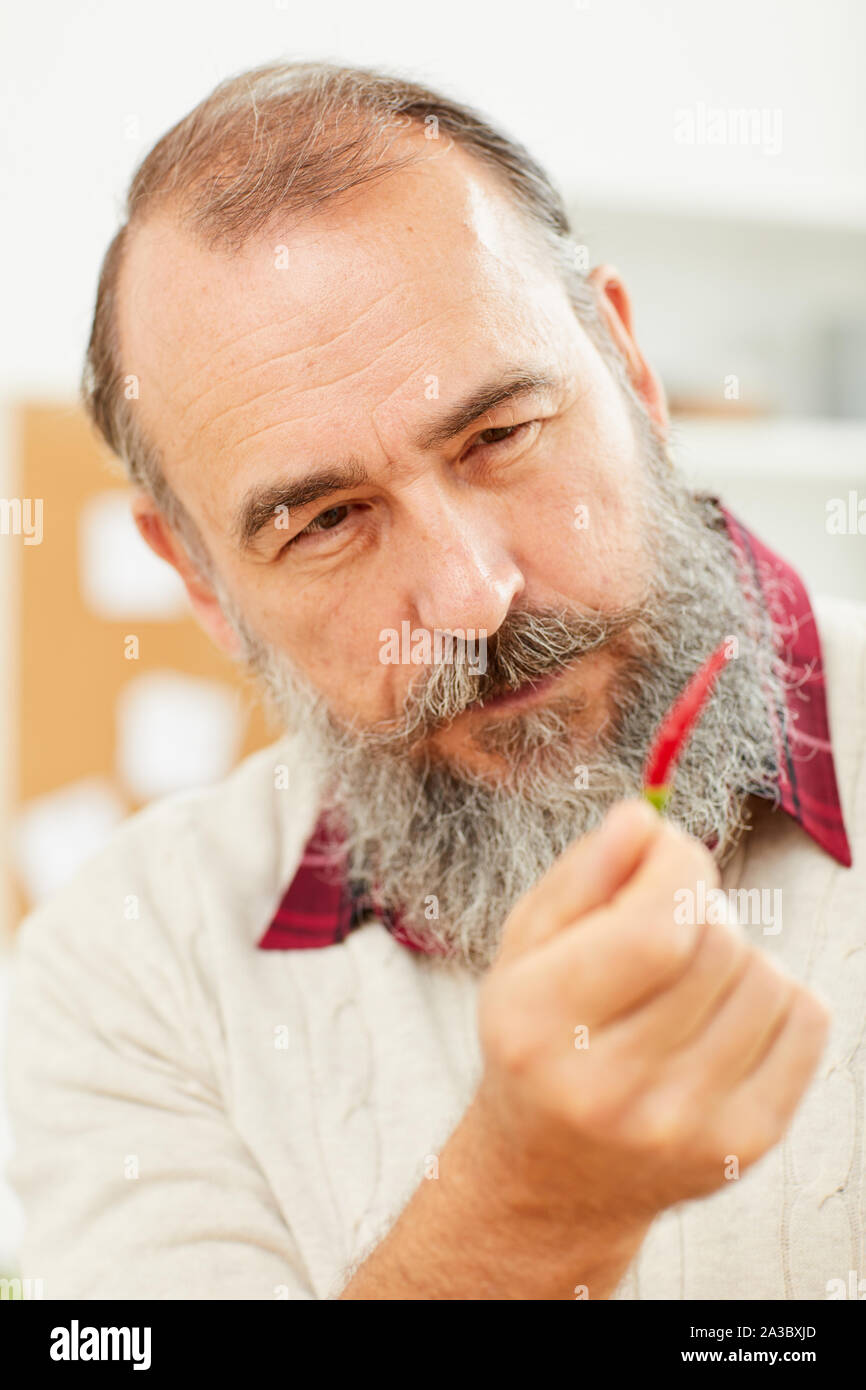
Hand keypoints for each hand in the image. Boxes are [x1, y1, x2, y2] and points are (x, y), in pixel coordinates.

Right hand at [475, 799, 829, 1229]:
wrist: (553, 1177)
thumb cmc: (541, 1037)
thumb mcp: (526, 948)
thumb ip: (582, 875)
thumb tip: (644, 819)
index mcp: (538, 1024)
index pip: (656, 927)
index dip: (678, 865)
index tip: (667, 853)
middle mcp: (608, 1087)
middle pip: (718, 946)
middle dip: (700, 909)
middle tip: (667, 927)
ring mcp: (682, 1126)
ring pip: (767, 977)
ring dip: (738, 953)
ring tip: (691, 978)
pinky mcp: (742, 1145)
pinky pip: (807, 1020)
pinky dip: (778, 996)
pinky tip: (726, 1015)